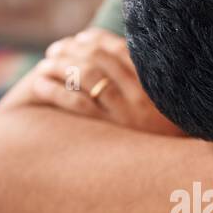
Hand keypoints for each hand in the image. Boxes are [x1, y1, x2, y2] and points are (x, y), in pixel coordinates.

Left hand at [4, 28, 181, 135]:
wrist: (174, 172)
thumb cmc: (164, 137)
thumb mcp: (164, 106)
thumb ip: (143, 83)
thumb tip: (111, 57)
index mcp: (154, 83)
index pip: (119, 48)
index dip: (95, 39)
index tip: (78, 40)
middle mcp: (141, 94)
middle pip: (99, 58)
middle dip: (71, 50)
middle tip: (54, 51)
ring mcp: (125, 113)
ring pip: (85, 76)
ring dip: (59, 65)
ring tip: (45, 66)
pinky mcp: (109, 133)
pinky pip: (75, 103)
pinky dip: (54, 89)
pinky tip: (39, 84)